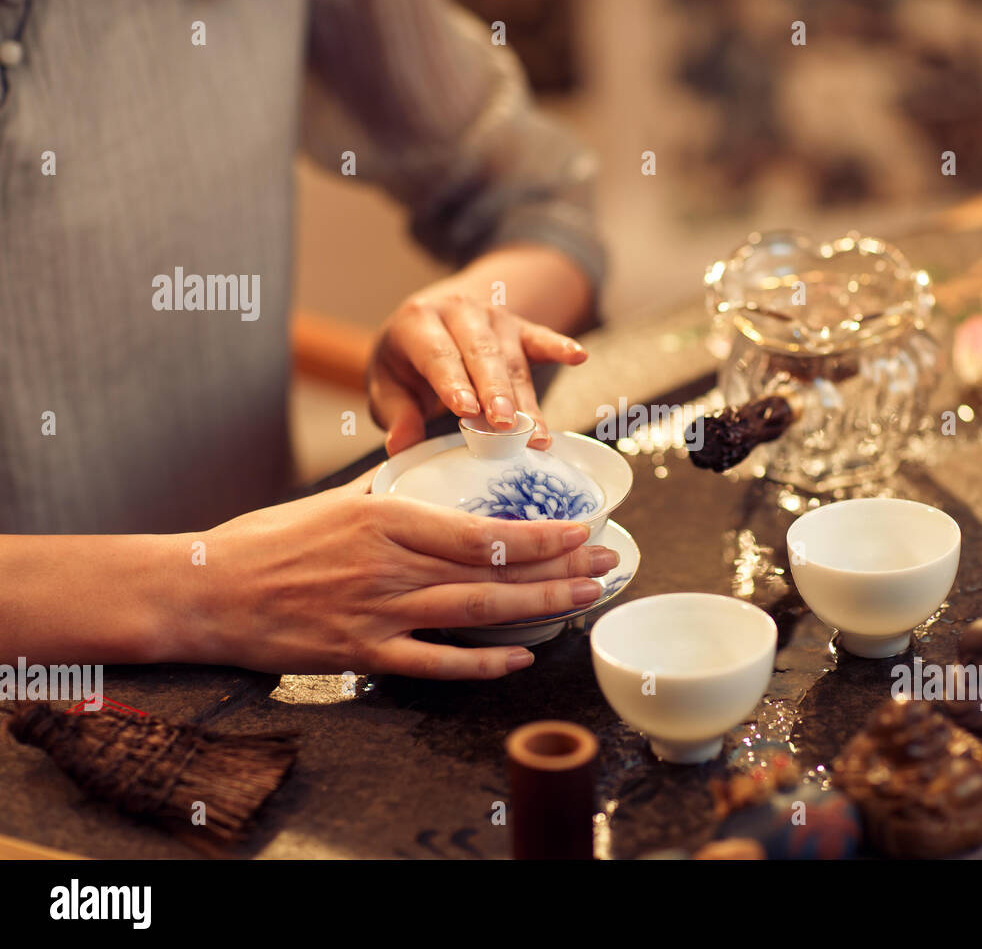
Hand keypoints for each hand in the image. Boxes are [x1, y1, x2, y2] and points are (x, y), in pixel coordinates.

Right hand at [178, 470, 616, 679]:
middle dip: (561, 568)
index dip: (541, 533)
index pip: (483, 528)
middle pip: (495, 569)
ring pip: (477, 611)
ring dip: (539, 607)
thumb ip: (390, 497)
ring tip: (586, 600)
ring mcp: (378, 613)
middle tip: (609, 562)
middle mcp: (391, 564)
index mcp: (387, 517)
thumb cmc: (264, 542)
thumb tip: (428, 485)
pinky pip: (433, 662)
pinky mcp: (360, 654)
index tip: (583, 528)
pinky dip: (479, 663)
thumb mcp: (334, 503)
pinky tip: (517, 657)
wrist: (203, 591)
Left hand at [369, 279, 587, 455]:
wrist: (431, 322)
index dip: (453, 382)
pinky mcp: (519, 328)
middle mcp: (458, 311)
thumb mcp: (388, 383)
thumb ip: (396, 412)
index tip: (467, 410)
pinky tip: (578, 356)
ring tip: (536, 434)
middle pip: (481, 353)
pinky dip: (559, 347)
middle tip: (504, 424)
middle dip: (495, 390)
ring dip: (525, 398)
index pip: (438, 354)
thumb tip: (401, 445)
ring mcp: (493, 317)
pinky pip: (541, 338)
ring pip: (512, 359)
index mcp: (417, 321)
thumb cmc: (407, 362)